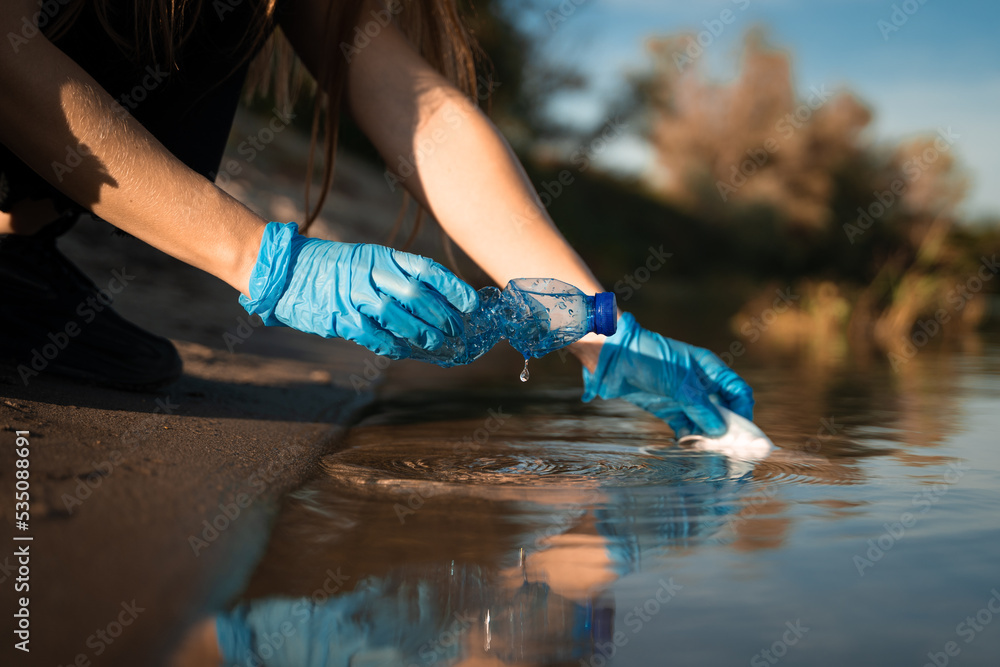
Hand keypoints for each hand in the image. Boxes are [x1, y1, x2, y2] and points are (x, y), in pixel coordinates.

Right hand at [240, 222, 477, 357]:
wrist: (288, 273)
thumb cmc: (334, 269)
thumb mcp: (368, 260)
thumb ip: (397, 277)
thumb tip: (436, 303)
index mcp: (382, 256)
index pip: (427, 269)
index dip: (453, 288)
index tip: (473, 304)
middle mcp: (371, 273)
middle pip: (417, 297)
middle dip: (442, 317)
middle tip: (458, 332)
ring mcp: (355, 296)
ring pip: (399, 319)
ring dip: (422, 336)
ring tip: (438, 346)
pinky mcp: (341, 318)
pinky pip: (375, 337)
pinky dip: (393, 347)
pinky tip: (404, 351)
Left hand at [582, 313, 753, 436]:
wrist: (613, 359)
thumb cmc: (650, 359)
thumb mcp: (679, 381)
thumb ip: (700, 406)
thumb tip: (720, 431)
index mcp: (709, 369)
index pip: (737, 392)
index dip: (743, 411)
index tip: (742, 433)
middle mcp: (701, 385)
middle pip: (723, 411)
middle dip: (727, 430)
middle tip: (728, 450)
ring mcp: (684, 398)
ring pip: (705, 423)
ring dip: (707, 437)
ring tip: (706, 452)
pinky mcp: (668, 410)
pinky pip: (685, 428)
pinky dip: (688, 439)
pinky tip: (687, 447)